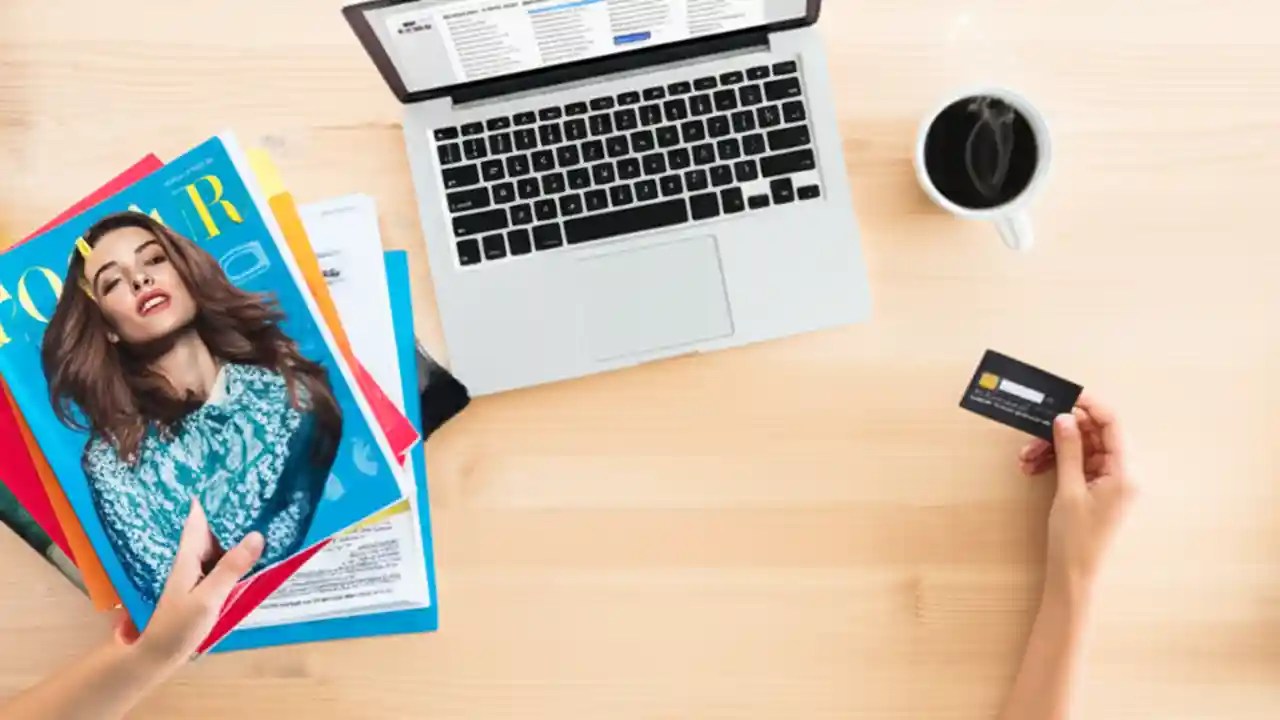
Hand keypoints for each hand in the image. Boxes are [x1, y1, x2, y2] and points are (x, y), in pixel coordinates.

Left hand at [115, 499, 263, 669]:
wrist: (160, 654)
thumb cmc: (179, 625)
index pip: (198, 518)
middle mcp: (194, 559)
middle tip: (256, 489)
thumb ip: (231, 567)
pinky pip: (225, 561)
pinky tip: (256, 550)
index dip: (210, 497)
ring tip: (262, 512)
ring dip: (236, 530)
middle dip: (229, 509)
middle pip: (212, 527)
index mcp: (189, 556)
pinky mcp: (207, 587)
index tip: (228, 475)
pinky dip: (239, 551)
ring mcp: (200, 574)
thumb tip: (256, 534)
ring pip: (220, 544)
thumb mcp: (208, 597)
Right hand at [1017, 394, 1136, 595]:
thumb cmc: (1076, 538)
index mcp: (1125, 472)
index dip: (1090, 405)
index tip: (1065, 395)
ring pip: (1081, 448)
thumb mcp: (1069, 490)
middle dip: (1063, 430)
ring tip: (1026, 457)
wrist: (1074, 575)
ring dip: (1053, 447)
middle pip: (1095, 434)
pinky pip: (1077, 463)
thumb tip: (1065, 417)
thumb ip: (1069, 450)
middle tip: (1035, 429)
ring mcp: (1110, 481)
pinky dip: (1055, 461)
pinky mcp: (1096, 488)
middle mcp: (1123, 473)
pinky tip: (1033, 466)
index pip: (1113, 424)